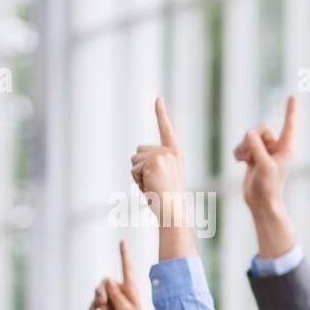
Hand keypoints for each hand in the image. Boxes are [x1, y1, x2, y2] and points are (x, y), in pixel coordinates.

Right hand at [89, 240, 149, 309]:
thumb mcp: (125, 309)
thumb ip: (116, 295)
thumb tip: (108, 280)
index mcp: (131, 288)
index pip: (126, 267)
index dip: (123, 254)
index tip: (122, 241)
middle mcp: (122, 290)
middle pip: (104, 281)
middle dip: (100, 292)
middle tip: (103, 304)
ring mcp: (114, 298)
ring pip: (98, 291)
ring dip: (97, 300)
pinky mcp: (108, 306)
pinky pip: (95, 301)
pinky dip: (93, 307)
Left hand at [131, 98, 187, 230]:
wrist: (173, 210)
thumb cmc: (167, 199)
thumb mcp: (163, 177)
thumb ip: (154, 164)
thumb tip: (139, 162)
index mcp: (175, 153)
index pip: (166, 130)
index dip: (161, 113)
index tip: (158, 98)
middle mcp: (170, 152)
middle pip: (139, 151)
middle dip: (140, 168)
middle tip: (154, 183)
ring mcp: (163, 156)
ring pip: (135, 160)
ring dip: (137, 175)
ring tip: (152, 186)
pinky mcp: (154, 162)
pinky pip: (134, 169)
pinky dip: (137, 180)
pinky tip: (150, 187)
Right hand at [235, 95, 295, 215]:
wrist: (260, 202)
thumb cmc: (268, 187)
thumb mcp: (264, 166)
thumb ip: (256, 147)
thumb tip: (249, 133)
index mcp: (286, 148)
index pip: (288, 125)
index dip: (290, 110)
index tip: (293, 96)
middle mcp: (276, 147)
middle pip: (259, 128)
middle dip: (250, 140)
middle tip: (250, 157)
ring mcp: (264, 151)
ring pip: (248, 136)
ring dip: (243, 147)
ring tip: (245, 161)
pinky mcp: (253, 155)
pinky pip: (241, 144)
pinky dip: (238, 152)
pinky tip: (240, 162)